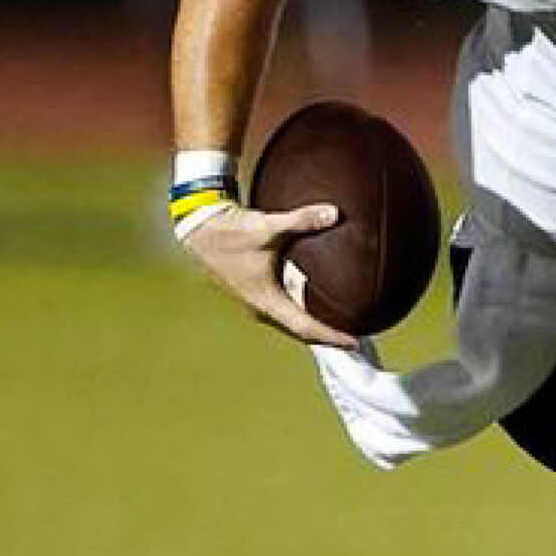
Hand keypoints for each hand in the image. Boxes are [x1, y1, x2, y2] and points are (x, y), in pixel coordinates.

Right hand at [181, 202, 359, 348]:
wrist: (199, 228)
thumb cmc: (230, 231)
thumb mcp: (268, 227)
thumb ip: (303, 220)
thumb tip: (336, 213)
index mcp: (265, 301)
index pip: (305, 328)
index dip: (331, 336)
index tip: (355, 342)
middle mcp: (261, 306)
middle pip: (300, 330)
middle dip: (327, 335)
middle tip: (356, 337)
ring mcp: (256, 300)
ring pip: (291, 320)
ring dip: (314, 323)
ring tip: (341, 322)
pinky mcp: (255, 289)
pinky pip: (285, 307)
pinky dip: (303, 308)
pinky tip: (318, 299)